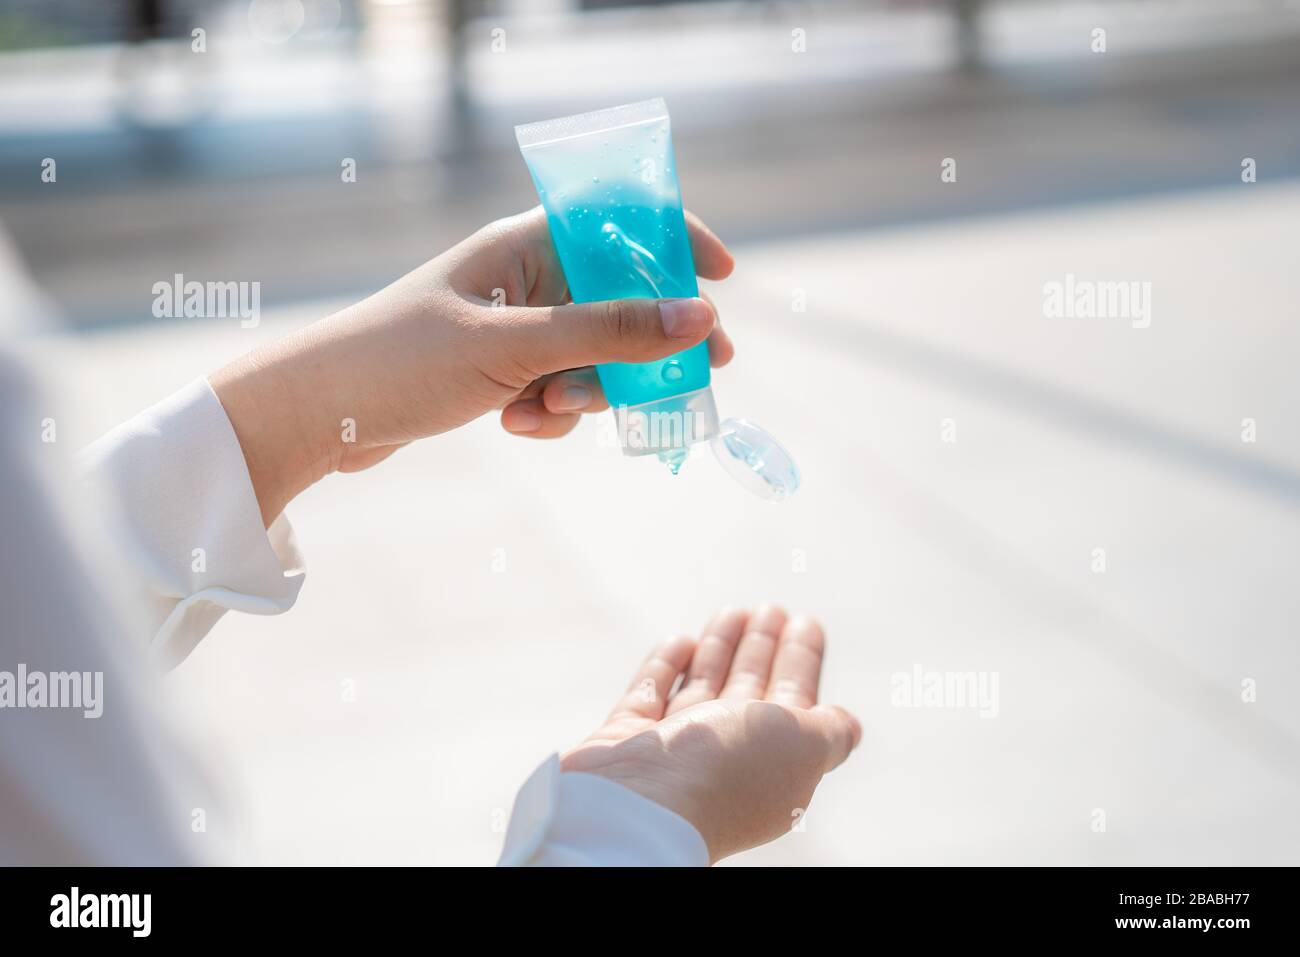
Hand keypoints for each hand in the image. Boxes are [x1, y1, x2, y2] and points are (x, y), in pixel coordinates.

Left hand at [210, 207, 734, 524]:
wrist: (318, 415)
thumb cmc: (403, 361)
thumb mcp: (515, 347)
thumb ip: (609, 333)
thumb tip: (699, 318)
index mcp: (523, 244)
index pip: (620, 221)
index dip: (676, 241)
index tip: (724, 277)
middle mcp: (523, 277)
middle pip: (619, 299)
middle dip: (648, 343)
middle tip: (698, 377)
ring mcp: (512, 326)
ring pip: (592, 354)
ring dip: (586, 391)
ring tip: (545, 410)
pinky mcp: (498, 370)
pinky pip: (557, 386)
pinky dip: (550, 411)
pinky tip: (516, 426)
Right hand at [562, 605, 860, 863]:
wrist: (638, 805)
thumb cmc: (727, 771)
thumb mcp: (802, 746)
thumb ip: (828, 730)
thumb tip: (848, 725)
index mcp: (773, 764)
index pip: (796, 701)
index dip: (803, 661)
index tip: (805, 622)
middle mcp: (725, 758)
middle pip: (751, 692)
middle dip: (763, 649)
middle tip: (771, 609)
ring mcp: (674, 749)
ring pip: (702, 689)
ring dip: (720, 649)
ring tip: (734, 611)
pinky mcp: (626, 738)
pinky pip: (650, 693)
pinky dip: (666, 666)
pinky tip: (682, 640)